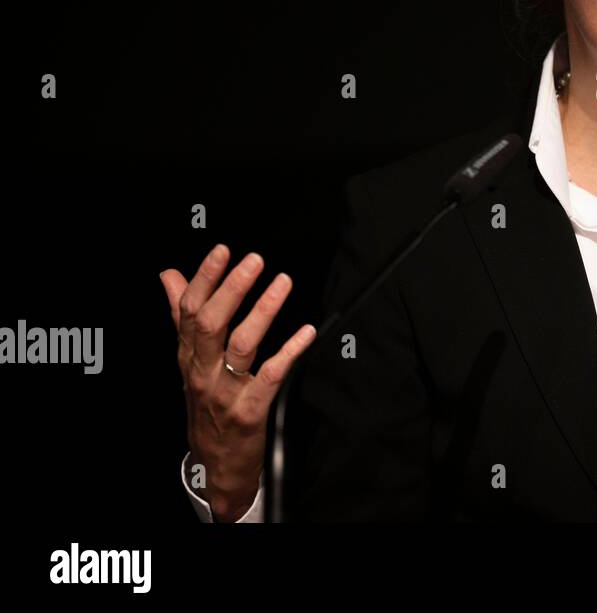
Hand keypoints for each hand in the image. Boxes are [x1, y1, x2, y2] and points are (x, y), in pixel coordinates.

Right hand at [161, 243, 316, 520]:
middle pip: (211, 324)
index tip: (222, 250)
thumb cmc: (206, 404)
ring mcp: (226, 391)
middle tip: (254, 260)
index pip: (188, 310)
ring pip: (242, 345)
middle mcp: (203, 371)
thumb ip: (181, 316)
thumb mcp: (189, 361)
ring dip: (263, 310)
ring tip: (283, 282)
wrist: (216, 465)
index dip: (204, 278)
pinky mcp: (251, 410)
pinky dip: (290, 351)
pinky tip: (307, 331)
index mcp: (188, 356)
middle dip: (232, 289)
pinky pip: (271, 375)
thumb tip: (169, 274)